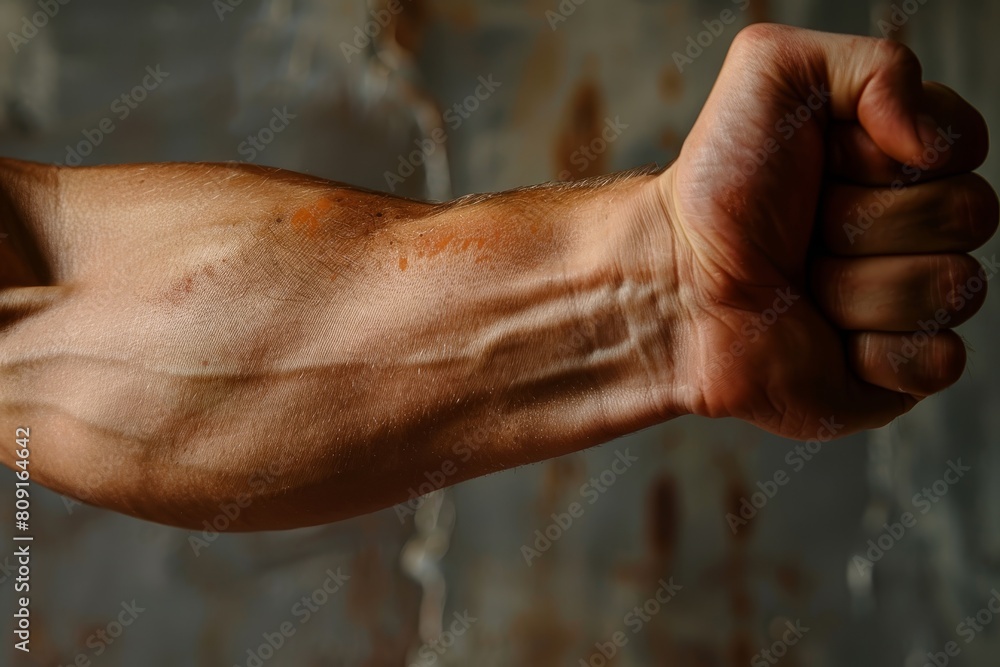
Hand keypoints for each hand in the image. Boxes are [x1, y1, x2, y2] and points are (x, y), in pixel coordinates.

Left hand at [653, 24, 995, 438]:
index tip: (821, 165)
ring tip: (799, 285)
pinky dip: (871, 351)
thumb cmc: (718, 187)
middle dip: (863, 220)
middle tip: (802, 232)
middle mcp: (920, 229)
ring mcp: (915, 302)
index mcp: (905, 160)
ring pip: (951, 288)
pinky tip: (820, 336)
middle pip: (968, 215)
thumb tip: (934, 139)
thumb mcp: (774, 73)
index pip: (963, 146)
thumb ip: (875, 64)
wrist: (672, 281)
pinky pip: (938, 360)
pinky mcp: (898, 372)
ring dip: (853, 286)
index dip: (884, 156)